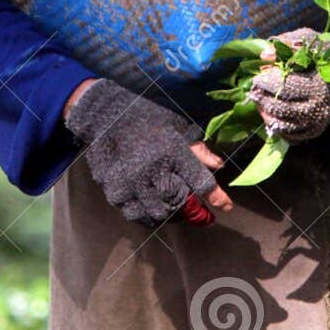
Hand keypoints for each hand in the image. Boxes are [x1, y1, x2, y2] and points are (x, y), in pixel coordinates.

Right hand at [64, 78, 233, 225]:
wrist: (103, 115)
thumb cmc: (145, 117)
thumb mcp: (175, 126)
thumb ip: (198, 149)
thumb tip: (219, 166)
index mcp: (171, 150)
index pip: (201, 182)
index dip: (217, 198)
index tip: (226, 207)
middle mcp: (152, 169)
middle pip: (180, 204)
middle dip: (191, 209)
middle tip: (195, 207)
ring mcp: (131, 183)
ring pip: (158, 214)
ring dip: (169, 213)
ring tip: (170, 203)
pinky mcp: (114, 191)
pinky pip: (136, 214)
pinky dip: (146, 213)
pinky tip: (149, 201)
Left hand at [250, 28, 329, 141]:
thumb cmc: (322, 55)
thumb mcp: (309, 41)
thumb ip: (287, 43)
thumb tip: (265, 55)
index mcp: (319, 85)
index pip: (284, 87)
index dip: (266, 81)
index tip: (258, 75)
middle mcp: (318, 108)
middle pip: (279, 108)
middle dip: (262, 98)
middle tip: (255, 89)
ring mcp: (316, 123)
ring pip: (280, 124)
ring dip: (264, 112)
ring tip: (259, 99)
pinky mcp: (313, 132)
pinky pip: (287, 135)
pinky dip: (275, 125)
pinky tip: (270, 112)